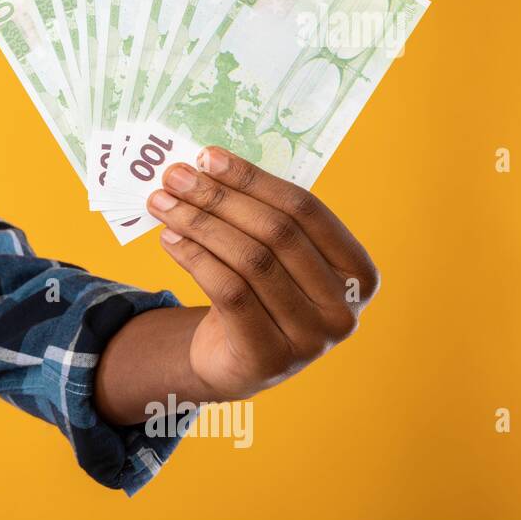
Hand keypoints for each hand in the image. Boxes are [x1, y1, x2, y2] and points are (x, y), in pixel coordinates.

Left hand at [145, 146, 378, 401]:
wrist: (238, 362)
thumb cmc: (260, 295)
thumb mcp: (275, 258)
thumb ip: (259, 217)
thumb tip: (207, 165)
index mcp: (358, 272)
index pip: (305, 210)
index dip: (254, 179)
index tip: (208, 157)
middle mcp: (343, 308)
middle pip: (276, 234)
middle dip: (219, 198)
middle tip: (175, 176)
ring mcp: (311, 339)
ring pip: (249, 261)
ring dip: (199, 224)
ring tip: (162, 202)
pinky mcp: (269, 358)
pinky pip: (228, 292)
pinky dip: (194, 258)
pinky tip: (169, 238)